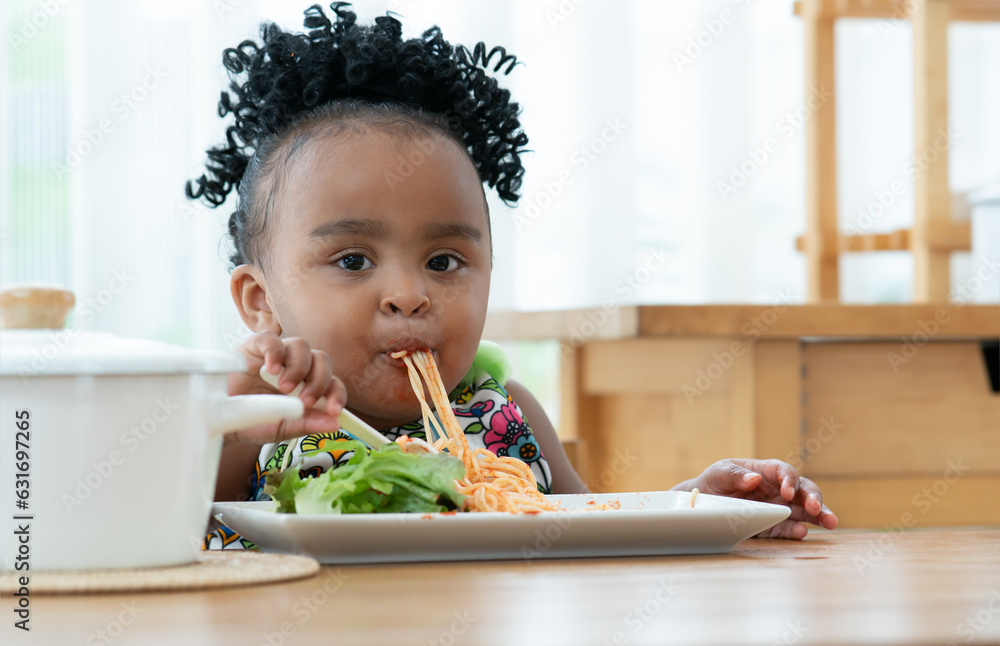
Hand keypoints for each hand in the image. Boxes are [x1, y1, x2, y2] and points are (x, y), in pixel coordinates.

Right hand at [225, 331, 345, 445]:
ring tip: (284, 388)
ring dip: (298, 368)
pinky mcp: (256, 346)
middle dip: (319, 381)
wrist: (216, 420)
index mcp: (308, 386)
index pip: (333, 383)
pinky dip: (275, 352)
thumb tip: (335, 424)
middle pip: (322, 360)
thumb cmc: (250, 422)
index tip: (334, 411)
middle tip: (304, 401)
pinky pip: (272, 339)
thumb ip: (306, 424)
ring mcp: (277, 355)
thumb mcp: (281, 428)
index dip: (337, 394)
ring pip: (302, 345)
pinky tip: (270, 369)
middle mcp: (297, 367)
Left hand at [677, 458, 838, 538]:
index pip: (785, 472)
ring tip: (831, 523)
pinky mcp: (773, 526)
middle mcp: (777, 489)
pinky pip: (788, 528)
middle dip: (813, 498)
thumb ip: (735, 475)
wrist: (701, 503)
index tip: (787, 491)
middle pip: (803, 490)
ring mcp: (778, 508)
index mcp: (766, 471)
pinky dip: (796, 530)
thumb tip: (754, 479)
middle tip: (817, 508)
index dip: (789, 480)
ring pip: (804, 510)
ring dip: (819, 515)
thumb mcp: (720, 473)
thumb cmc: (714, 482)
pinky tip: (802, 532)